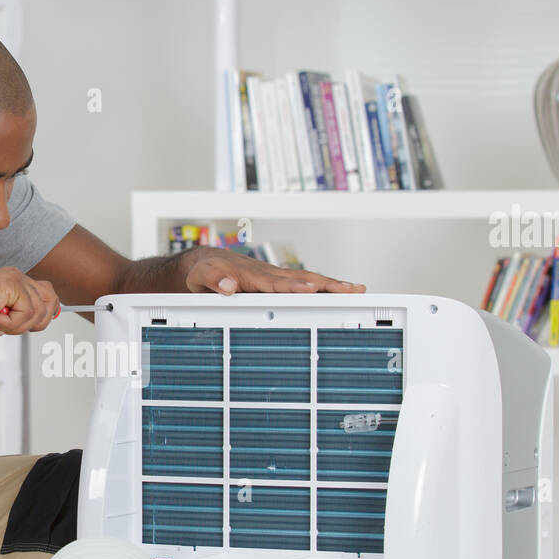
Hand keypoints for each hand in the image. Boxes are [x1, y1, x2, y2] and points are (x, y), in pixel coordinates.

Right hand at [0, 266, 59, 342]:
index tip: (38, 325)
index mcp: (12, 283)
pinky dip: (13, 323)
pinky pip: (29, 311)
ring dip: (20, 326)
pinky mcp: (12, 283)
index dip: (48, 311)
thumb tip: (31, 325)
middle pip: (51, 298)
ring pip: (40, 309)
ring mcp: (15, 278)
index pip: (45, 292)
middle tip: (12, 328)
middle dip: (38, 322)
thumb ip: (17, 321)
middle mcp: (16, 277)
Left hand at [183, 246, 365, 295]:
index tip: (312, 288)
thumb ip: (213, 280)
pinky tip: (341, 294)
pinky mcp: (280, 284)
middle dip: (328, 285)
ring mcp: (277, 279)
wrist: (206, 264)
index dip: (295, 287)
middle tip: (351, 290)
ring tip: (357, 291)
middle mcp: (270, 275)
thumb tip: (228, 287)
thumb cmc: (205, 271)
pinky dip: (325, 289)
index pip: (277, 283)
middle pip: (303, 280)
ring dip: (333, 286)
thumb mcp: (201, 277)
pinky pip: (305, 286)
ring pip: (309, 281)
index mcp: (253, 276)